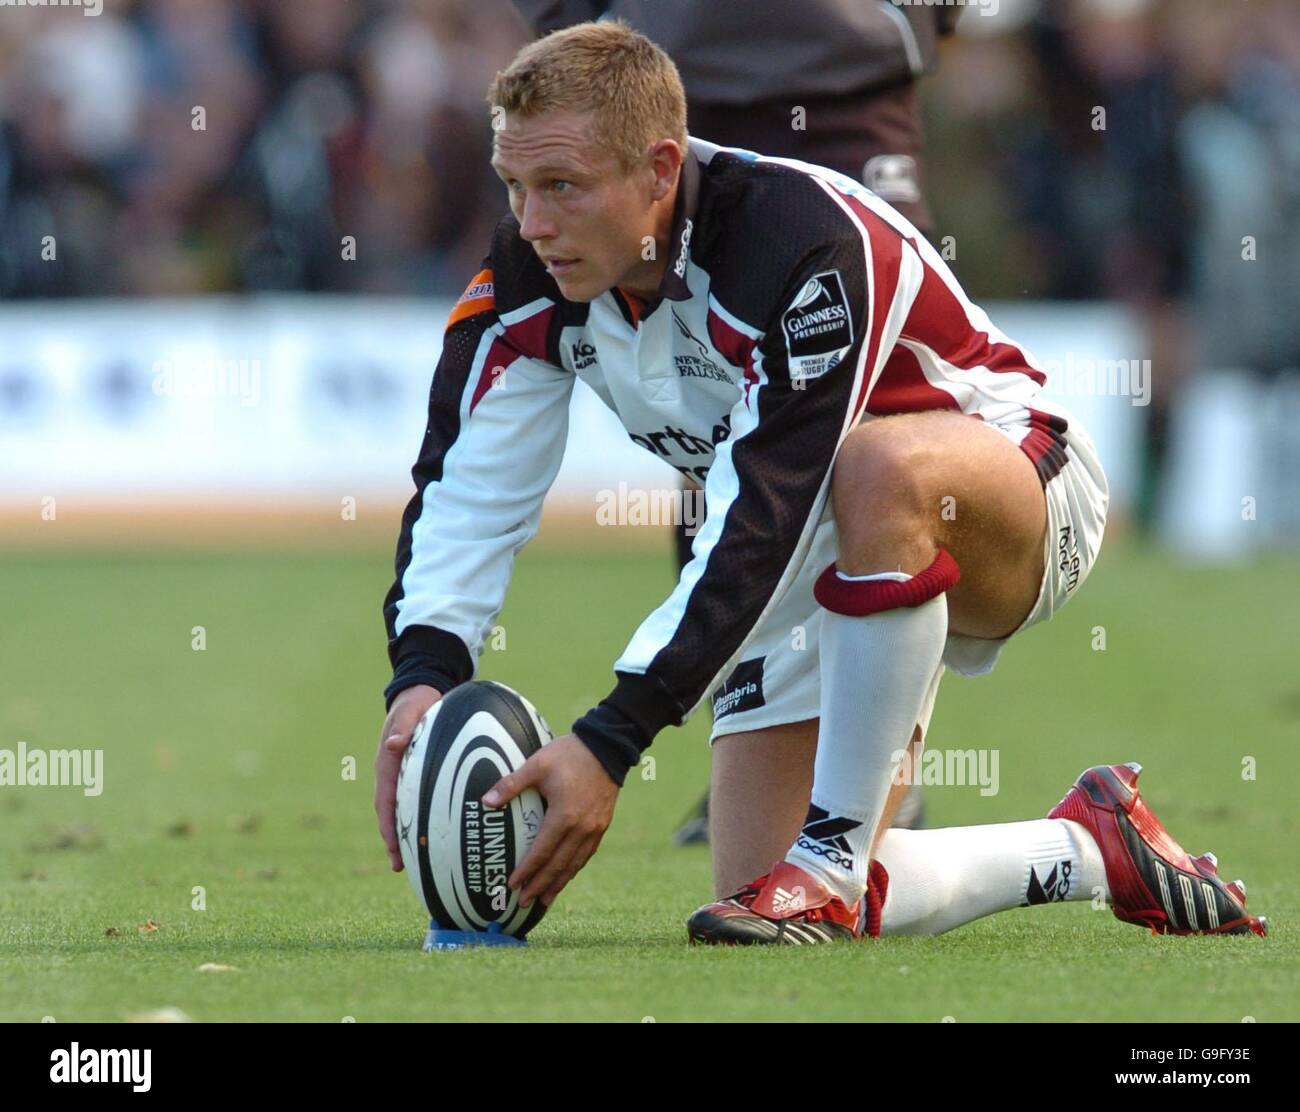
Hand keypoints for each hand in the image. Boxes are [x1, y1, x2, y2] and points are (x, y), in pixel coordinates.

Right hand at [374, 684, 441, 870]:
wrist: (417, 694)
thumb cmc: (415, 703)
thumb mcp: (410, 710)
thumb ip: (404, 726)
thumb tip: (393, 744)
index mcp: (387, 763)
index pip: (385, 800)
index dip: (387, 825)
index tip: (392, 847)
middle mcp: (391, 774)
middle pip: (389, 813)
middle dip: (393, 840)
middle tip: (399, 866)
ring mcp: (401, 776)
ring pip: (400, 811)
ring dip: (404, 834)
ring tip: (412, 861)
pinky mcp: (412, 775)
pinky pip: (414, 801)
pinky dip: (419, 819)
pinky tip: (434, 833)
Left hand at [483, 733, 617, 907]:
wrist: (607, 747)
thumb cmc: (569, 755)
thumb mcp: (537, 765)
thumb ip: (511, 785)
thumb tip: (485, 802)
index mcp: (564, 816)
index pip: (541, 852)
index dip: (526, 871)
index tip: (512, 885)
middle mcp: (581, 828)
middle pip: (558, 865)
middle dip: (540, 886)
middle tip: (524, 902)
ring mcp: (594, 828)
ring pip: (574, 864)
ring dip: (558, 883)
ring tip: (544, 899)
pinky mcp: (602, 825)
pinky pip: (586, 854)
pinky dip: (574, 868)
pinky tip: (566, 875)